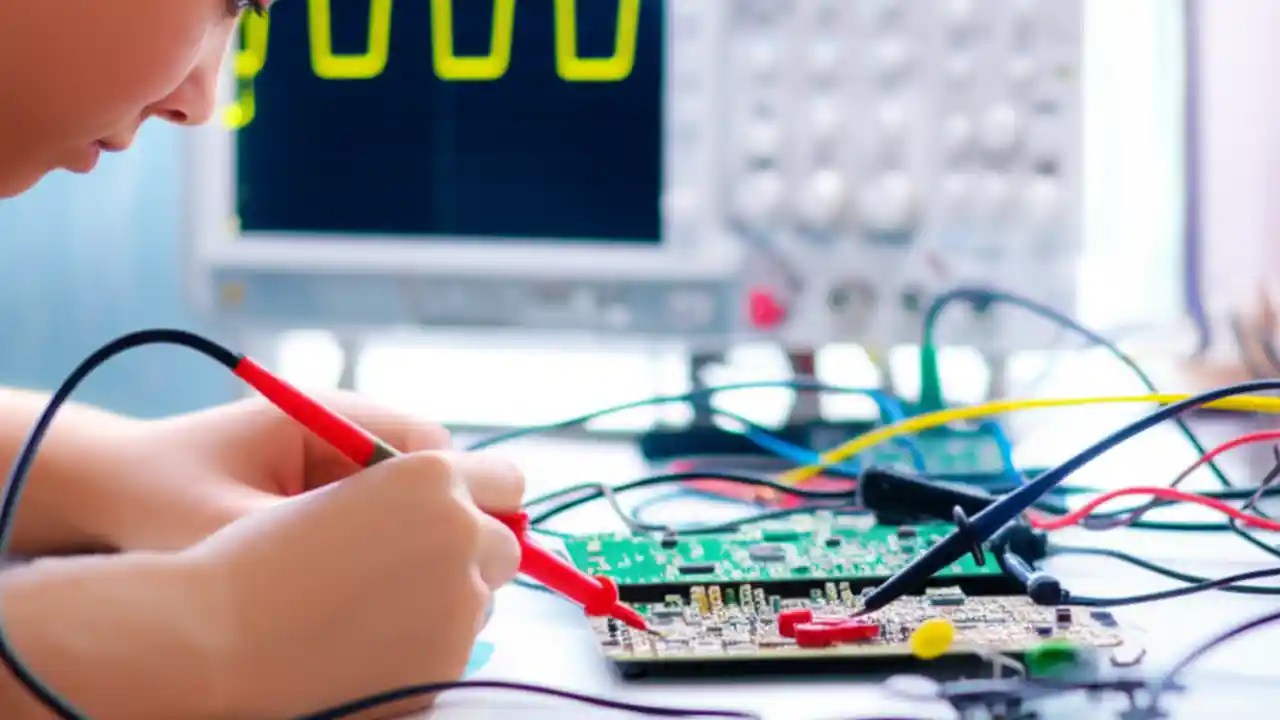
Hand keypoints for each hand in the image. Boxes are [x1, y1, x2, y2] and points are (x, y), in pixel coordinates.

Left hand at [91, 391, 455, 551]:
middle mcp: (338, 426)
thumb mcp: (226, 529)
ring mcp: (330, 456)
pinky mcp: (317, 487)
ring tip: (384, 584)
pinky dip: (376, 546)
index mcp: (324, 413)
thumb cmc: (156, 497)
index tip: (458, 550)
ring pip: (405, 497)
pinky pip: (373, 515)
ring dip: (404, 535)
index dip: (456, 495)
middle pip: (429, 469)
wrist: (100, 486)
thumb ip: (307, 540)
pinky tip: (356, 584)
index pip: (430, 445)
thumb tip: (395, 569)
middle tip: (430, 575)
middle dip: (438, 517)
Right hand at [188, 451, 522, 718]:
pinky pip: (453, 648)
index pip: (505, 480)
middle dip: (470, 552)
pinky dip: (423, 646)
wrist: (210, 640)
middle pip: (504, 545)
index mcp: (429, 477)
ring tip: (366, 606)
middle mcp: (459, 534)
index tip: (463, 511)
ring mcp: (459, 604)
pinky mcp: (446, 664)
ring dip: (447, 600)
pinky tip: (361, 642)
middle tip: (408, 564)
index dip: (483, 497)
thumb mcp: (337, 490)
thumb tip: (478, 505)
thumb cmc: (256, 557)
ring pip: (480, 600)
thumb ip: (415, 485)